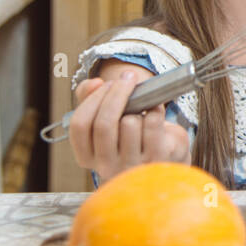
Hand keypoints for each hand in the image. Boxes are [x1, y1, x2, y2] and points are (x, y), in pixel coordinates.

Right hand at [69, 64, 189, 182]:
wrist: (165, 150)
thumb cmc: (131, 131)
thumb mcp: (105, 115)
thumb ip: (89, 96)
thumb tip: (94, 83)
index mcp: (87, 157)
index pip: (79, 125)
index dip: (93, 98)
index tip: (107, 83)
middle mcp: (106, 167)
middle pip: (104, 123)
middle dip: (117, 93)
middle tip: (128, 78)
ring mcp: (131, 166)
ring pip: (129, 123)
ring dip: (139, 109)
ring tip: (143, 111)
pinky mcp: (155, 160)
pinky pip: (152, 124)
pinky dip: (156, 110)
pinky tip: (156, 112)